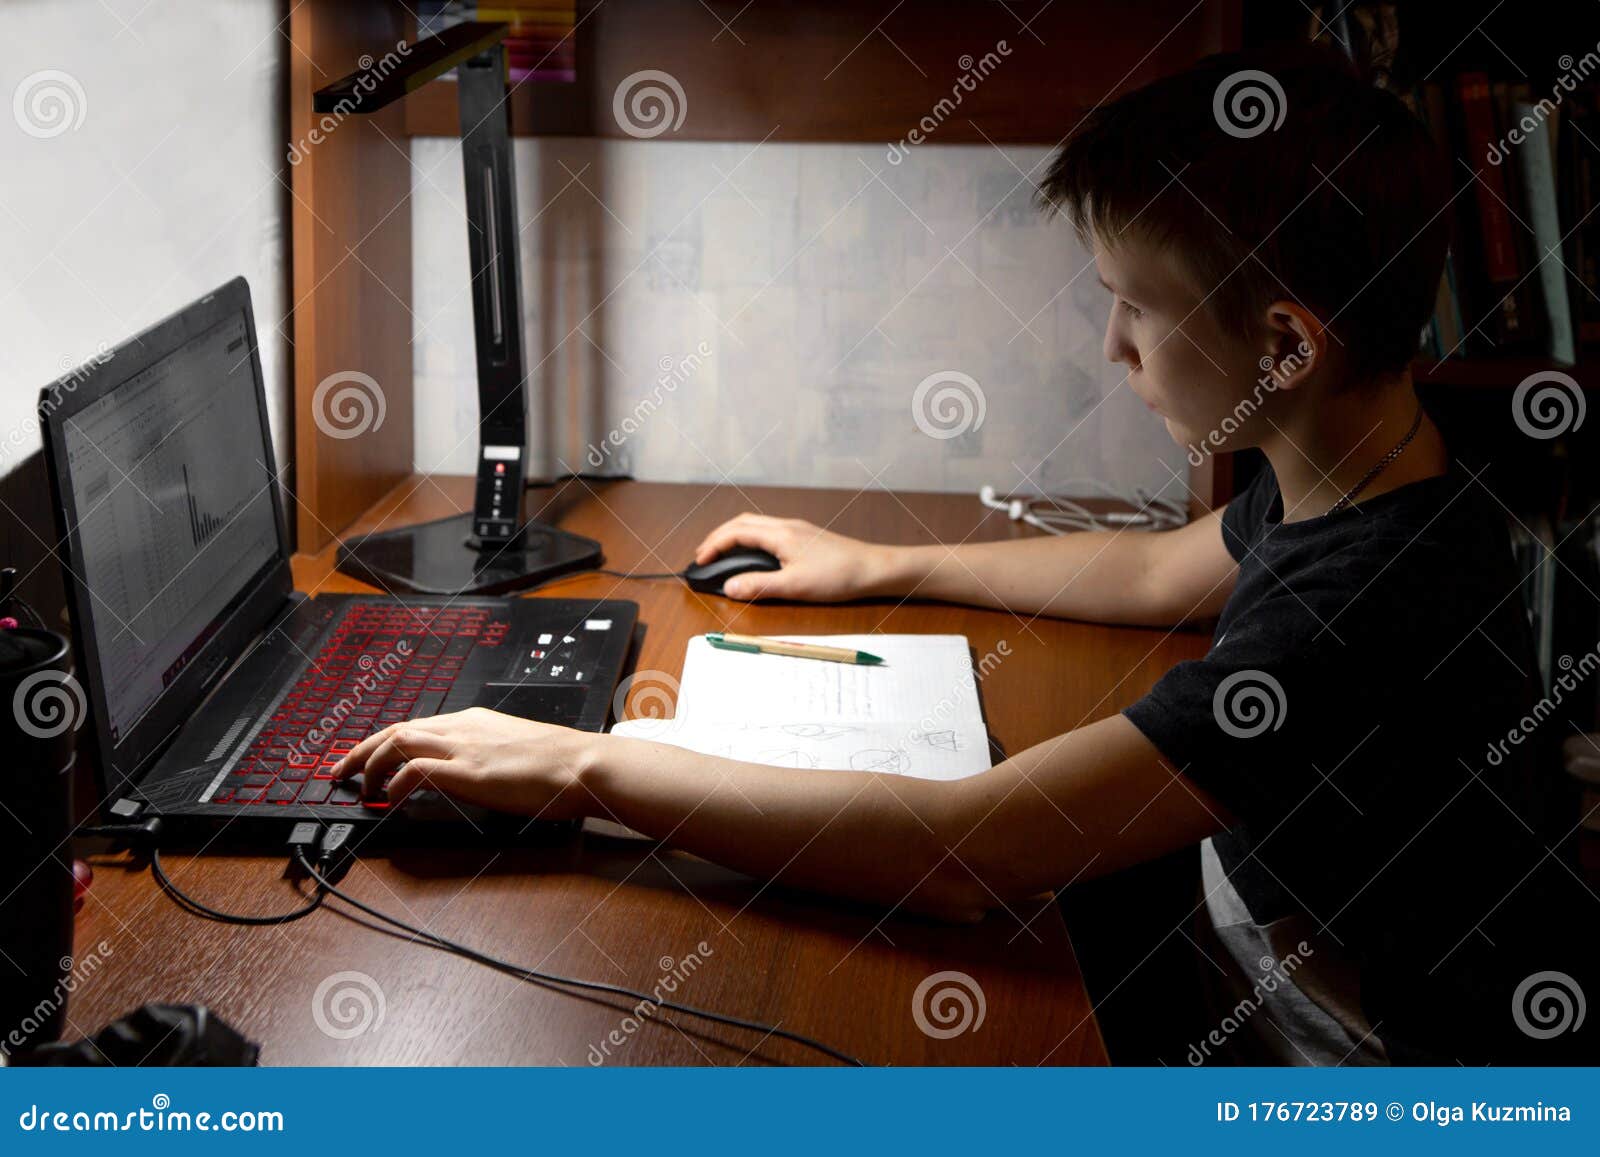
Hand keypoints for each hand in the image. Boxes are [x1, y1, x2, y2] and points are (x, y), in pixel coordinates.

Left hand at [329, 707, 596, 817]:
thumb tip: (478, 775)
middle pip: (395, 730)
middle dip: (361, 750)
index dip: (384, 742)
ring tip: (360, 789)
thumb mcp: (516, 750)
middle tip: (340, 772)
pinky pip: (416, 772)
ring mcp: (463, 748)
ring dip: (371, 766)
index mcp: (474, 721)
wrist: (582, 763)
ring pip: (397, 743)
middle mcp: (462, 728)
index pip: (415, 725)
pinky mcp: (468, 771)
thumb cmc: (560, 763)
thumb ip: (489, 756)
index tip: (367, 759)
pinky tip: (392, 800)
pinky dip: (396, 784)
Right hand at [692, 513, 899, 601]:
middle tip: (703, 556)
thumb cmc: (838, 576)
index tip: (699, 562)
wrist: (873, 569)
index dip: (713, 545)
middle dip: (718, 536)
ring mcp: (797, 529)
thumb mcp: (794, 586)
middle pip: (742, 522)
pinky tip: (753, 554)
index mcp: (780, 534)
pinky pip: (769, 530)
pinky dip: (750, 539)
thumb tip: (728, 587)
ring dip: (734, 536)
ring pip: (756, 524)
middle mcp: (786, 525)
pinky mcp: (805, 536)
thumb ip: (758, 586)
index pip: (736, 532)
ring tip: (722, 554)